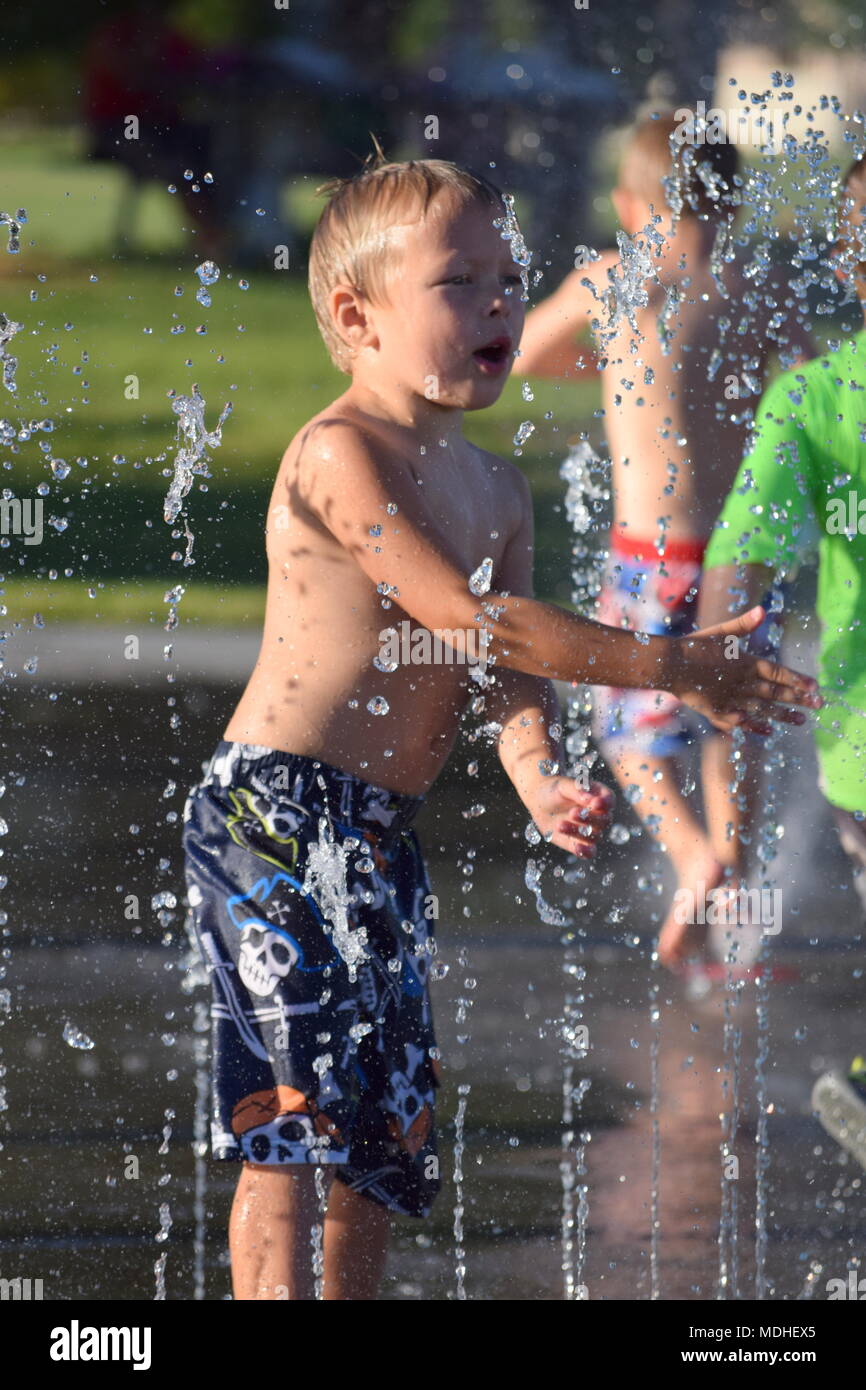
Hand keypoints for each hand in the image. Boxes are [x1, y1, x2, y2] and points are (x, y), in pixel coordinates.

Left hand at [525, 774, 614, 858]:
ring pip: (594, 835)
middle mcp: (599, 814)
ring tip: (559, 824)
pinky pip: (588, 851)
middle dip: (590, 818)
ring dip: (578, 831)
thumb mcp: (562, 786)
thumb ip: (576, 790)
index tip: (595, 803)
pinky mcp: (579, 843)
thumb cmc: (553, 790)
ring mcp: (591, 830)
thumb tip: (590, 799)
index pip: (609, 799)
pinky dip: (585, 851)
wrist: (539, 803)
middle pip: (605, 820)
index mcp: (598, 796)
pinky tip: (577, 848)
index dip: (605, 802)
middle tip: (572, 812)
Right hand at [666, 605, 822, 733]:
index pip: (779, 673)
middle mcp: (744, 682)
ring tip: (800, 720)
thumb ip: (743, 624)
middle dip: (798, 699)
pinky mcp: (719, 710)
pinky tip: (769, 730)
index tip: (815, 687)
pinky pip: (742, 720)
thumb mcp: (721, 631)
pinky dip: (756, 725)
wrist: (670, 665)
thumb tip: (763, 610)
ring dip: (783, 715)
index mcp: (746, 662)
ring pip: (763, 709)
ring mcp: (732, 698)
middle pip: (776, 693)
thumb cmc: (694, 645)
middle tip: (818, 706)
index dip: (798, 680)